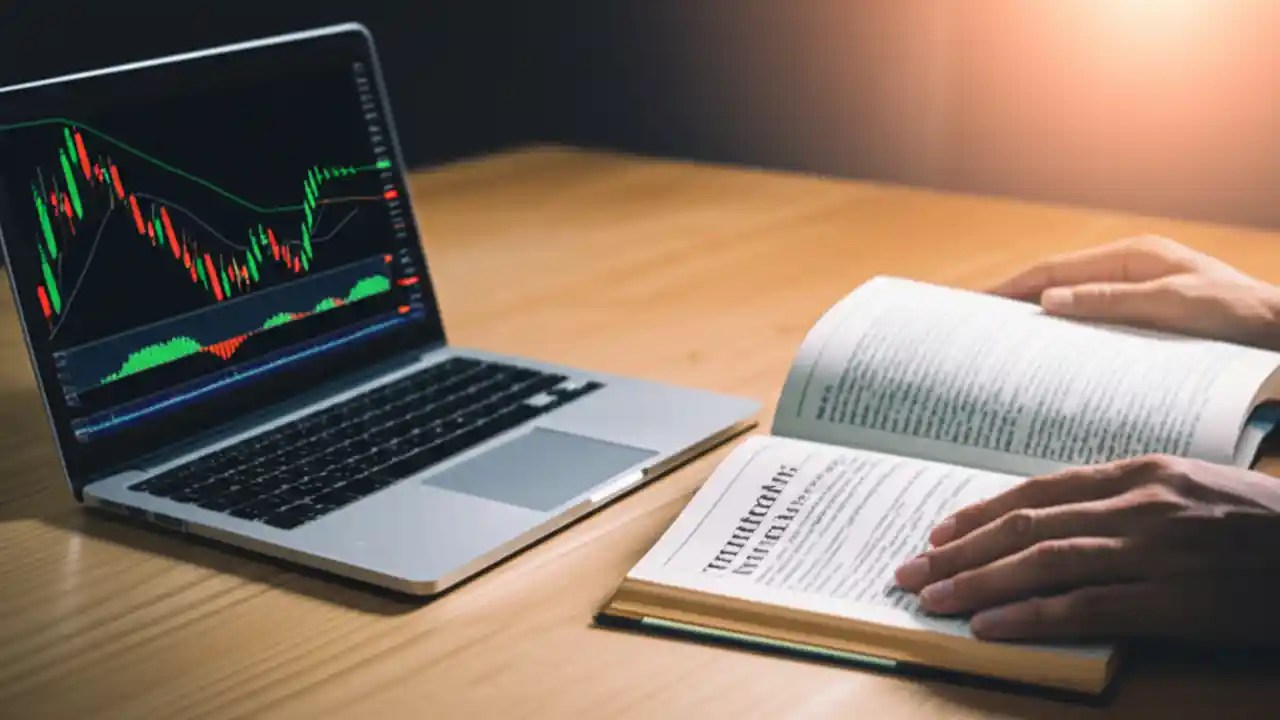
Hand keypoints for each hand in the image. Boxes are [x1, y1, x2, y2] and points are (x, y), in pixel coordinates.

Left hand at [893, 455, 1279, 642]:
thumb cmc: (1260, 525)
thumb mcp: (1190, 491)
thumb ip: (1126, 499)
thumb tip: (1059, 520)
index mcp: (1140, 472)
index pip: (1039, 490)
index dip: (981, 512)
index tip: (938, 528)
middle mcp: (1138, 504)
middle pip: (1027, 525)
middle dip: (960, 548)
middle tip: (910, 567)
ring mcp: (1156, 551)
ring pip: (1044, 562)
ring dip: (977, 581)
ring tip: (930, 597)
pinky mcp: (1174, 600)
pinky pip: (1084, 607)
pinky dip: (1029, 615)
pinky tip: (988, 625)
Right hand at [991, 235, 1279, 350]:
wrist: (1278, 331)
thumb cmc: (1235, 315)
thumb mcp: (1172, 305)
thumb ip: (1110, 301)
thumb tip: (1049, 300)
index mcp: (1132, 256)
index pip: (1055, 268)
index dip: (1014, 286)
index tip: (978, 303)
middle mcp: (1131, 268)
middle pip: (1059, 282)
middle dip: (1019, 300)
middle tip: (980, 325)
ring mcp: (1139, 289)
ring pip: (1075, 300)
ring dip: (1041, 317)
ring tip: (1006, 340)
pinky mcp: (1148, 312)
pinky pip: (1095, 317)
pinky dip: (1068, 330)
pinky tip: (1054, 350)